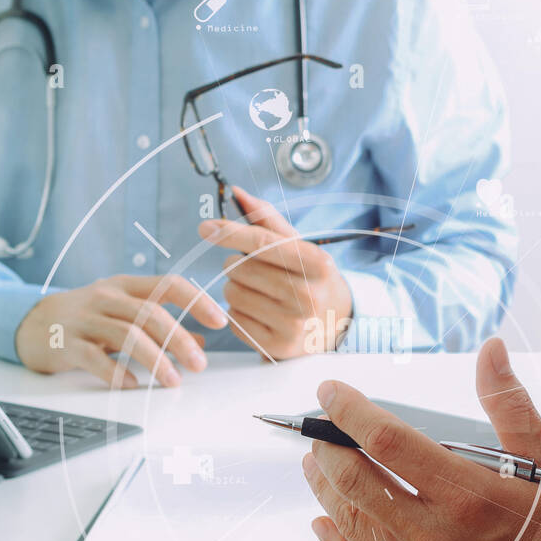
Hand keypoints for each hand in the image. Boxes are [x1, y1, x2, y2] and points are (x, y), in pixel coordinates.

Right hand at [14, 274, 227, 387]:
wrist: (30, 322)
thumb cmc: (87, 317)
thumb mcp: (124, 313)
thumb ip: (161, 326)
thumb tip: (200, 342)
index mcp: (126, 286)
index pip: (168, 285)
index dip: (197, 301)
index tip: (220, 321)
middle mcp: (107, 297)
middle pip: (150, 313)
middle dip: (179, 340)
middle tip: (199, 364)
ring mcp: (85, 319)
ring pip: (126, 334)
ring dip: (154, 359)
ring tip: (172, 380)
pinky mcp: (66, 342)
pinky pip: (94, 357)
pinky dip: (115, 372)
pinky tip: (131, 385)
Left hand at [198, 186, 352, 359]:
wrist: (335, 322)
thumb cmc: (310, 278)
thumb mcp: (299, 247)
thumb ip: (267, 219)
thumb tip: (237, 193)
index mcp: (317, 264)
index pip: (263, 243)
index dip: (230, 232)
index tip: (205, 227)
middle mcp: (307, 295)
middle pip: (241, 268)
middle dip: (236, 265)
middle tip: (251, 270)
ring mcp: (293, 324)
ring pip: (232, 294)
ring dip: (235, 288)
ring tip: (257, 291)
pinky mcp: (276, 347)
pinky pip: (233, 320)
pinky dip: (238, 313)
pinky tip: (258, 312)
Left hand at [301, 337, 540, 540]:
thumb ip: (510, 404)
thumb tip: (490, 350)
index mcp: (467, 496)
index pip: (387, 441)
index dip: (350, 411)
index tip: (331, 392)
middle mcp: (436, 539)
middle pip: (356, 481)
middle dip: (329, 448)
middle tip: (321, 432)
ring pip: (350, 524)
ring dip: (326, 488)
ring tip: (317, 466)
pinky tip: (326, 522)